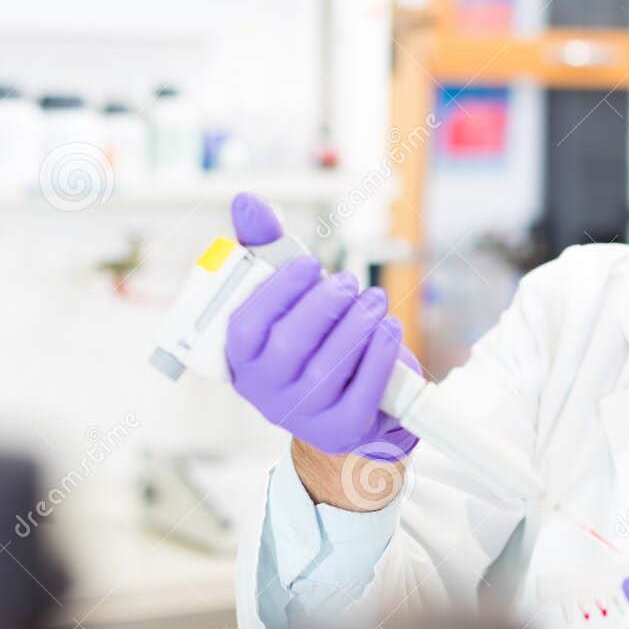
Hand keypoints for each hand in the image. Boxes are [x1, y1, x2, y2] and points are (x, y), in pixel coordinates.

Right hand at [225, 193, 418, 460]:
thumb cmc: (309, 336)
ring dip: (358, 324)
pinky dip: (380, 353)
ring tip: (373, 300)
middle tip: (350, 282)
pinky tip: (388, 328)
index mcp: (240, 358)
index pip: (246, 325)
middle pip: (290, 345)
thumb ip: (265, 247)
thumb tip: (246, 200)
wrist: (344, 400)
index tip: (309, 263)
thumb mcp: (287, 294)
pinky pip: (363, 391)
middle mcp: (265, 392)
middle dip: (326, 304)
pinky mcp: (343, 428)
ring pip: (329, 367)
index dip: (279, 290)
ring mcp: (303, 415)